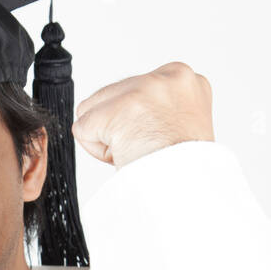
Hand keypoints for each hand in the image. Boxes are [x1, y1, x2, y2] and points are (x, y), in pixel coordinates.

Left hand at [71, 60, 213, 169]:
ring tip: (138, 153)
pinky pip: (84, 128)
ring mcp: (141, 91)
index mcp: (184, 80)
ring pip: (93, 110)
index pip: (135, 89)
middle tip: (147, 149)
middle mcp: (165, 78)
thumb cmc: (183, 169)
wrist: (186, 190)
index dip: (135, 120)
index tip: (152, 137)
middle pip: (111, 96)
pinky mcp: (118, 110)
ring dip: (108, 138)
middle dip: (120, 127)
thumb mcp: (181, 126)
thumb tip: (124, 113)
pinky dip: (97, 150)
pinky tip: (125, 157)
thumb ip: (156, 110)